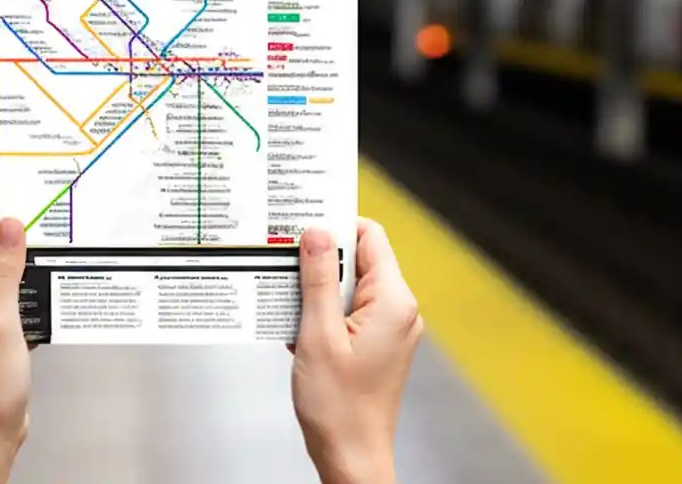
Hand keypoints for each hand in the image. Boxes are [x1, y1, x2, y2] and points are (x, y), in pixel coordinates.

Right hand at [291, 218, 422, 483]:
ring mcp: (388, 329)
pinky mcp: (375, 345)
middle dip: (319, 259)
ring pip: (349, 287)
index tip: (303, 223)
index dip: (336, 226)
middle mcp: (398, 311)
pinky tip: (294, 328)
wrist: (351, 457)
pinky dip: (320, 313)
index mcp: (394, 302)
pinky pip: (347, 312)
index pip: (370, 237)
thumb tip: (315, 233)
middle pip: (358, 260)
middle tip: (283, 260)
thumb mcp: (318, 334)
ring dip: (315, 289)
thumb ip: (317, 279)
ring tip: (285, 299)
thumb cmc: (339, 407)